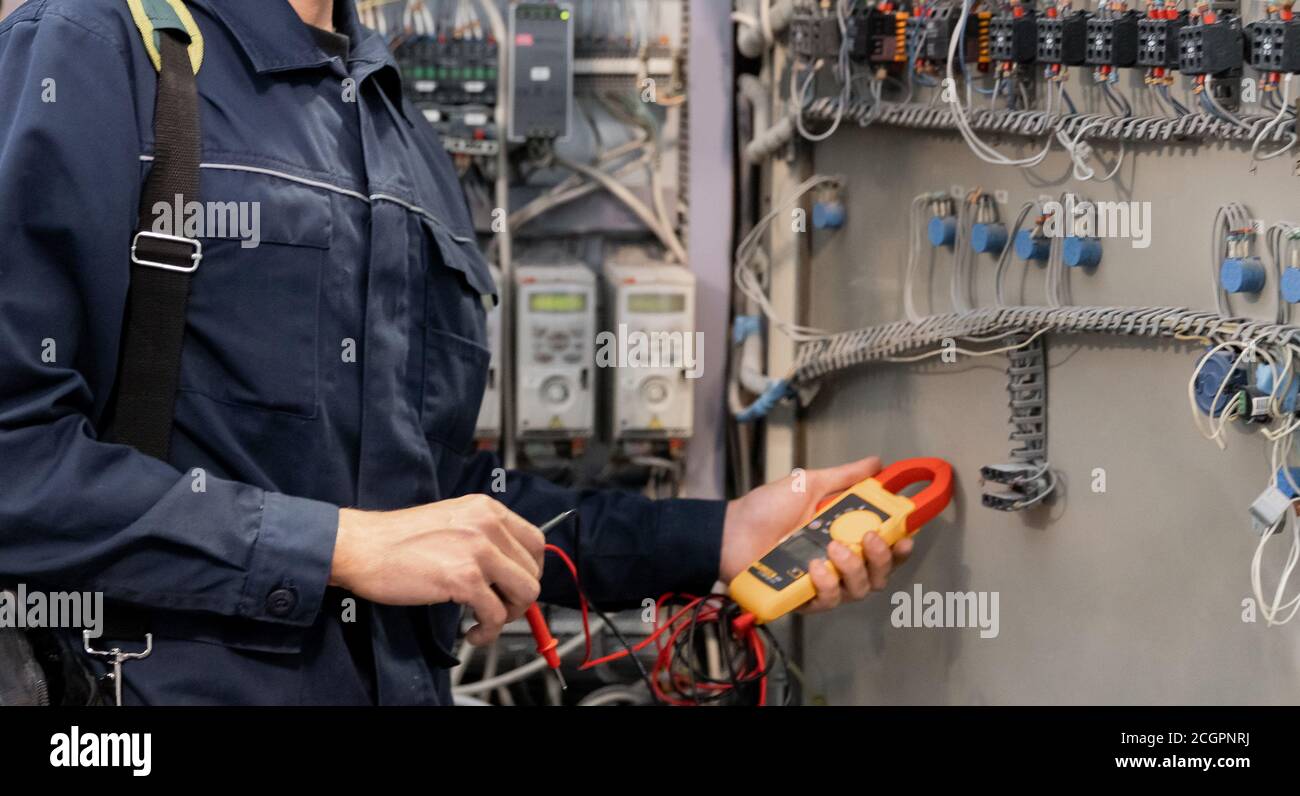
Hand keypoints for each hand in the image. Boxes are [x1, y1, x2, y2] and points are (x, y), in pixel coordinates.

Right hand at [329, 494, 543, 644]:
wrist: (361, 546)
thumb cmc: (396, 539)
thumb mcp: (451, 521)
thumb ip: (482, 537)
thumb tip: (509, 568)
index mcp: (486, 509)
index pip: (536, 541)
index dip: (530, 569)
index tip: (515, 585)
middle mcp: (488, 525)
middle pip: (533, 570)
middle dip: (520, 597)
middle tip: (498, 608)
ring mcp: (478, 550)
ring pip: (525, 593)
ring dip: (509, 615)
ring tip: (485, 621)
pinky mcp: (464, 579)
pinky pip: (497, 615)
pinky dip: (488, 631)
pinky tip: (471, 632)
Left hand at [720, 457, 912, 613]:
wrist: (730, 531)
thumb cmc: (767, 508)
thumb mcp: (808, 484)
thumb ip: (845, 477)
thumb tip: (878, 462)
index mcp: (846, 535)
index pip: (886, 548)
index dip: (901, 546)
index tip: (905, 535)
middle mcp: (840, 563)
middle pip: (880, 574)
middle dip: (882, 558)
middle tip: (869, 538)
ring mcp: (823, 584)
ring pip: (859, 590)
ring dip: (854, 569)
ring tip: (833, 549)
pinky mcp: (804, 600)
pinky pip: (828, 601)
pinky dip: (827, 586)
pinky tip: (814, 568)